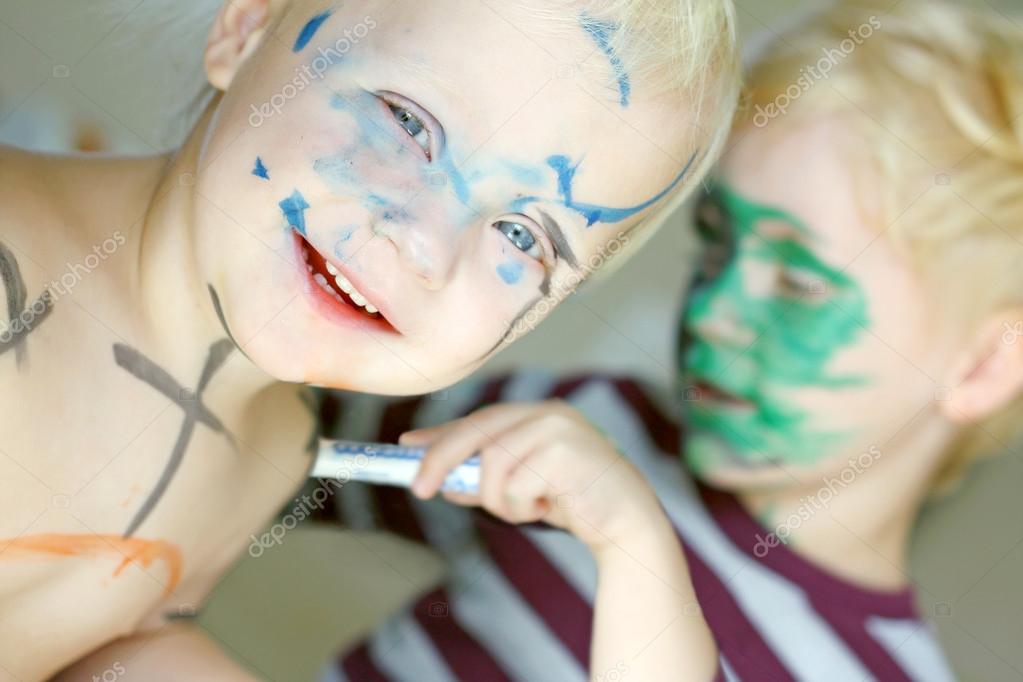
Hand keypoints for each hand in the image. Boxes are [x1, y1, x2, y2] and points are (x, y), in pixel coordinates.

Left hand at [406, 401, 666, 550]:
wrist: (626, 523)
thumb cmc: (576, 501)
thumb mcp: (522, 489)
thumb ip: (486, 480)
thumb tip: (442, 482)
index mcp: (538, 414)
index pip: (480, 419)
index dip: (442, 433)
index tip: (407, 445)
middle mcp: (548, 412)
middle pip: (478, 430)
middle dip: (442, 460)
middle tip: (420, 490)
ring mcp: (558, 428)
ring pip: (493, 463)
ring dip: (497, 499)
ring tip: (524, 510)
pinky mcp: (566, 451)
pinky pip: (515, 483)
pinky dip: (520, 505)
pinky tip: (546, 508)